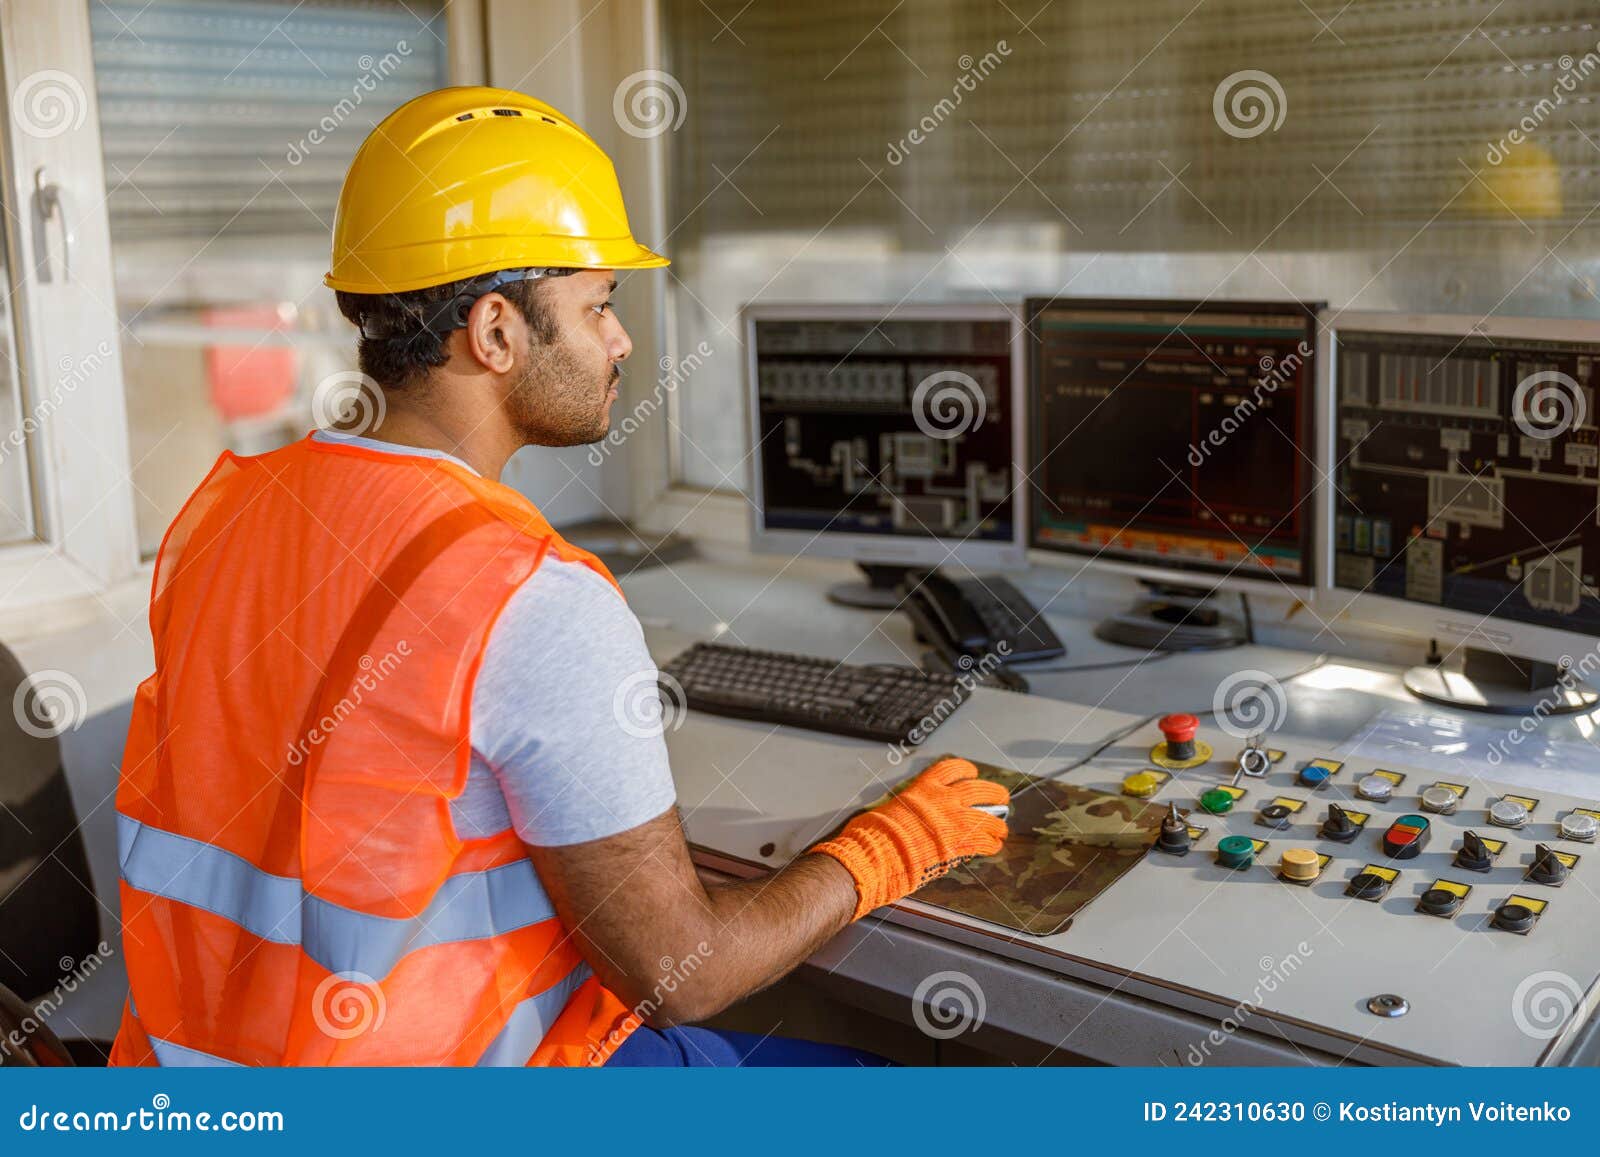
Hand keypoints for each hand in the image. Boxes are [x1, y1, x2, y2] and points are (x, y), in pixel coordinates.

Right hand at [809, 757, 1009, 919]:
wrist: (878, 853)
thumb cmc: (876, 834)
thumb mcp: (890, 808)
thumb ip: (906, 808)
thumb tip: (904, 814)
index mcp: (924, 787)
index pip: (951, 769)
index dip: (965, 769)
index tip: (972, 772)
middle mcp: (943, 799)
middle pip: (979, 789)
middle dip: (993, 793)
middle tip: (1001, 797)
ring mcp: (953, 820)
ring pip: (988, 816)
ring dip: (998, 823)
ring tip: (1002, 828)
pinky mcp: (960, 843)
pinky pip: (985, 840)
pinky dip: (992, 844)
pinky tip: (994, 846)